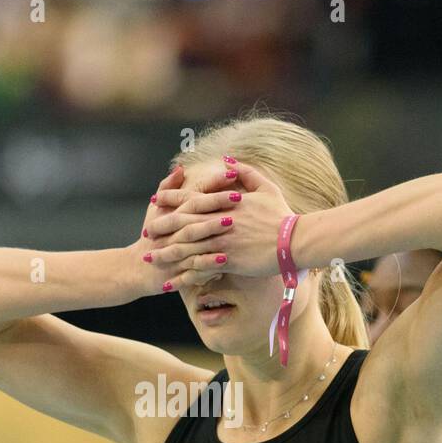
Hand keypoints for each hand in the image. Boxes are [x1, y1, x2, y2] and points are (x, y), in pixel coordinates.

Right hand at [126, 165, 227, 296]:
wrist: (138, 268)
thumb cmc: (153, 236)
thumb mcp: (155, 210)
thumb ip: (168, 188)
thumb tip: (180, 168)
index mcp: (171, 215)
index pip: (193, 196)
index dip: (212, 184)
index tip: (231, 174)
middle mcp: (172, 233)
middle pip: (194, 216)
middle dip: (215, 206)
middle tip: (237, 197)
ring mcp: (173, 254)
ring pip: (194, 243)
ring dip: (212, 234)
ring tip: (232, 227)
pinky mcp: (176, 273)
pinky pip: (193, 270)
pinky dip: (207, 266)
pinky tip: (224, 262)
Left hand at [145, 157, 293, 281]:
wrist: (296, 240)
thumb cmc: (282, 214)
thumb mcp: (266, 187)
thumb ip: (244, 172)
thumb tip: (226, 160)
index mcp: (226, 203)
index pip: (192, 198)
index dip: (172, 199)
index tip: (155, 198)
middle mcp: (221, 221)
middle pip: (184, 223)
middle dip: (163, 227)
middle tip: (146, 232)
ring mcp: (223, 241)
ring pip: (188, 247)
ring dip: (168, 254)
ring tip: (151, 258)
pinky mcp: (229, 260)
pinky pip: (201, 268)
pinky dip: (184, 276)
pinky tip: (172, 282)